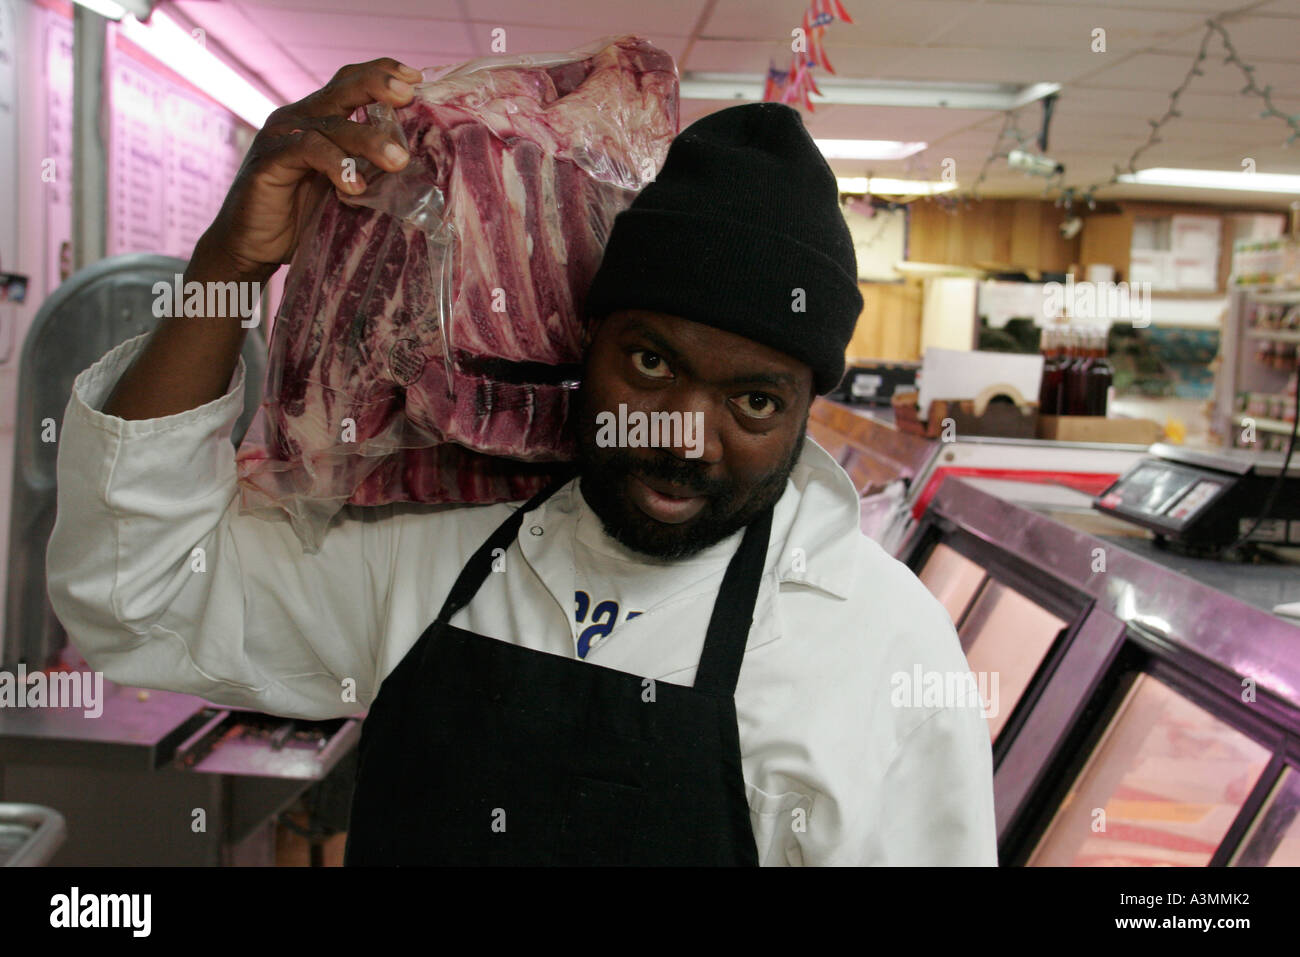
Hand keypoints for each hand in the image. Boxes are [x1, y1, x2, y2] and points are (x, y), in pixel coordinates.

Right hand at [194, 58, 422, 282]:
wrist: (251, 246)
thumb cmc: (303, 217)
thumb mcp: (343, 188)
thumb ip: (369, 170)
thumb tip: (421, 168)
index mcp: (318, 117)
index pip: (351, 82)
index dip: (382, 73)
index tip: (417, 78)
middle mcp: (298, 118)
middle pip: (342, 89)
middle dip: (378, 87)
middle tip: (409, 96)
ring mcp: (281, 136)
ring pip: (331, 125)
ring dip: (369, 141)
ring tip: (398, 162)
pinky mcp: (269, 160)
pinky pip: (307, 151)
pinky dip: (335, 166)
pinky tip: (356, 187)